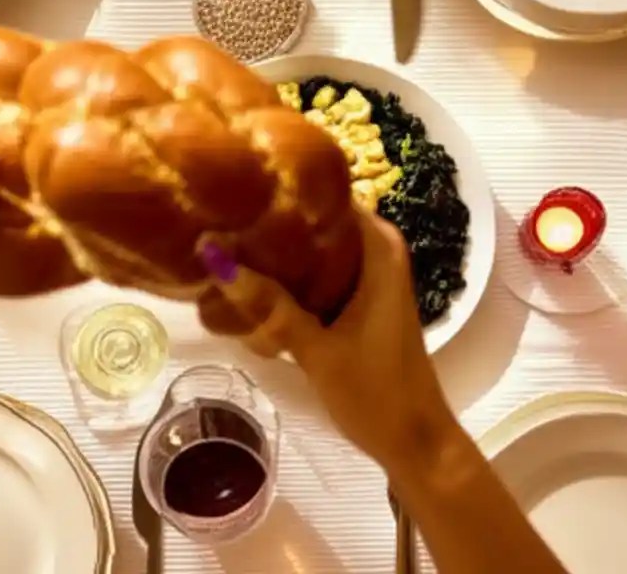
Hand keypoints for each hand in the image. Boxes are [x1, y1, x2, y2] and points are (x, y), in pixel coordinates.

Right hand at [198, 210, 455, 466]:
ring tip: (221, 241)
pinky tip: (248, 280)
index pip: (327, 192)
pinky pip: (317, 272)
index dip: (284, 186)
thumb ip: (268, 305)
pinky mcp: (356, 301)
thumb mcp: (317, 349)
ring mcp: (366, 277)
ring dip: (276, 250)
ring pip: (313, 247)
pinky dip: (288, 275)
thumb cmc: (376, 392)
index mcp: (378, 249)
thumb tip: (212, 256)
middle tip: (216, 215)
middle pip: (315, 218)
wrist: (414, 441)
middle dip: (271, 218)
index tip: (235, 184)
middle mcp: (375, 252)